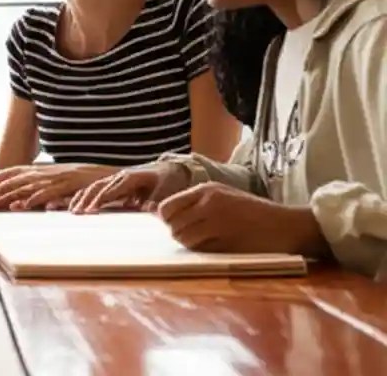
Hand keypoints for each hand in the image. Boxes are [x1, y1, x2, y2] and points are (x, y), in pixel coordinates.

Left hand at [0, 164, 114, 210]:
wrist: (107, 174)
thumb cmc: (80, 181)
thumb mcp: (54, 182)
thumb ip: (36, 189)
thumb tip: (16, 202)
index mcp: (38, 170)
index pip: (7, 175)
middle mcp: (42, 171)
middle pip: (10, 181)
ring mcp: (53, 177)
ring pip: (23, 186)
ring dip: (4, 197)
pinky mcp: (66, 185)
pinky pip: (46, 192)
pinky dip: (32, 199)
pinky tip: (20, 206)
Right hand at [69, 162, 191, 212]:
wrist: (169, 169)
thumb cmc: (167, 181)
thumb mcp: (164, 190)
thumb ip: (155, 200)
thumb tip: (149, 209)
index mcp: (130, 177)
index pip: (111, 189)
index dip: (100, 199)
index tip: (90, 211)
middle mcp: (119, 176)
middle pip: (97, 187)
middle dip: (86, 199)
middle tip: (77, 213)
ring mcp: (115, 178)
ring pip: (93, 187)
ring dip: (83, 199)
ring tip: (74, 211)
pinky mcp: (113, 184)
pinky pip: (95, 188)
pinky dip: (84, 196)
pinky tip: (76, 205)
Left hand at [157, 183, 327, 255]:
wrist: (286, 226)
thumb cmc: (252, 212)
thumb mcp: (222, 196)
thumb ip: (193, 203)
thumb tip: (158, 214)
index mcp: (206, 190)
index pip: (166, 208)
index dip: (168, 220)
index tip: (178, 225)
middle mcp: (209, 204)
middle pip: (173, 226)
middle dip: (179, 234)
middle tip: (195, 237)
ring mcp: (218, 224)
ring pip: (185, 240)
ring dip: (191, 245)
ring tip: (208, 242)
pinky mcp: (227, 242)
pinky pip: (202, 251)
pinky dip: (205, 253)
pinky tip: (219, 248)